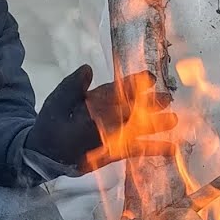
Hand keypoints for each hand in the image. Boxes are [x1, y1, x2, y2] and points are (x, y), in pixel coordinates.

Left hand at [24, 64, 177, 172]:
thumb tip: (88, 68)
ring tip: (175, 120)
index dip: (134, 83)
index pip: (119, 88)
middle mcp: (110, 114)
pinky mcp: (116, 151)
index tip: (150, 78)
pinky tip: (172, 149)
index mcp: (98, 98)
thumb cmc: (50, 122)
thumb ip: (73, 85)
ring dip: (157, 124)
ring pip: (140, 127)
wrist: (44, 151)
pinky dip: (155, 149)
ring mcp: (115, 133)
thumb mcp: (59, 100)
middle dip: (151, 103)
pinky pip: (137, 148)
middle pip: (135, 106)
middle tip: (168, 98)